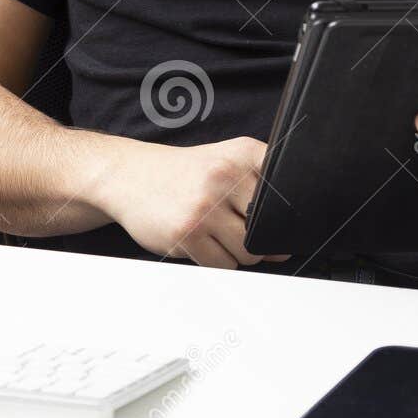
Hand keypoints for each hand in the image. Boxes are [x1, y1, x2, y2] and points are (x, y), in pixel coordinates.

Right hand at [87, 136, 287, 268]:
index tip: (277, 219)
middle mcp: (225, 176)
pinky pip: (223, 264)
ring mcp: (205, 206)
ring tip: (214, 231)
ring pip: (248, 252)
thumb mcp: (226, 162)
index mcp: (243, 153)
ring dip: (236, 252)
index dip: (286, 214)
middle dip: (258, 238)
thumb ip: (259, 194)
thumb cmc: (185, 174)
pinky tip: (200, 240)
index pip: (287, 191)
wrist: (130, 175)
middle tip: (233, 225)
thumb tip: (283, 248)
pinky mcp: (186, 233)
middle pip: (268, 229)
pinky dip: (216, 260)